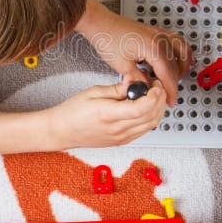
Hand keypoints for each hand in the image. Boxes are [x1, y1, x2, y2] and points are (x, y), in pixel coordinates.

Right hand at [48, 77, 167, 147]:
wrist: (62, 130)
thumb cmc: (73, 111)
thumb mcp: (94, 92)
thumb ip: (117, 88)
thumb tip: (134, 81)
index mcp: (109, 115)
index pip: (142, 109)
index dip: (154, 96)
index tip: (155, 85)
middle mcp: (117, 130)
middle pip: (151, 118)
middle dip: (160, 100)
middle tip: (157, 87)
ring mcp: (121, 138)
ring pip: (150, 126)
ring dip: (158, 110)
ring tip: (154, 96)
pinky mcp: (121, 141)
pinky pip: (143, 131)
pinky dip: (150, 118)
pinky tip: (147, 108)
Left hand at [76, 0, 192, 105]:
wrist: (101, 23)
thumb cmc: (108, 39)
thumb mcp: (123, 66)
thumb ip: (139, 80)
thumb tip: (147, 90)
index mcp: (154, 48)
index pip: (168, 75)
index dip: (170, 90)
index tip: (170, 100)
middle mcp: (160, 39)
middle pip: (176, 65)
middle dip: (174, 82)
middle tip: (168, 94)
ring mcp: (160, 33)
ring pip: (183, 51)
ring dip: (183, 66)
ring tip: (178, 78)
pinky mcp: (157, 31)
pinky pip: (177, 41)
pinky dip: (182, 51)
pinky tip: (181, 57)